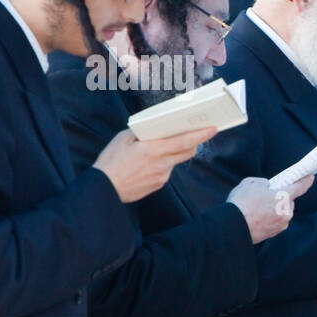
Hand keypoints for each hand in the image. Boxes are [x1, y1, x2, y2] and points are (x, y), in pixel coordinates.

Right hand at [94, 127, 215, 202]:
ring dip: (175, 152)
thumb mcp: (123, 139)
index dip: (201, 135)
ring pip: (176, 160)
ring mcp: (162, 176)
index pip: (184, 141)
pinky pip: (167, 170)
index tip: (213, 128)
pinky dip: (164, 163)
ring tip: (164, 145)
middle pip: (188, 152)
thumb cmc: (111, 161)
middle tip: (199, 132)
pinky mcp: (159, 184)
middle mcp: (161, 163)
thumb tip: (154, 128)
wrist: (104, 188)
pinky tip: (151, 162)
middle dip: (195, 142)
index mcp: (153, 149)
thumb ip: (141, 133)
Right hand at [227, 174, 312, 243]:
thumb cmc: (241, 203)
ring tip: (257, 207)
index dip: (306, 181)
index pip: (300, 187)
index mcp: (283, 197)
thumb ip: (264, 183)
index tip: (311, 177)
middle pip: (288, 200)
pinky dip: (270, 217)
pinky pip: (277, 220)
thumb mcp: (250, 183)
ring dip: (275, 208)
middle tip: (266, 195)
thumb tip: (268, 187)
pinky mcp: (275, 232)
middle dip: (280, 197)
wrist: (232, 227)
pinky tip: (257, 216)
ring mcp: (282, 223)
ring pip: (282, 211)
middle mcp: (286, 211)